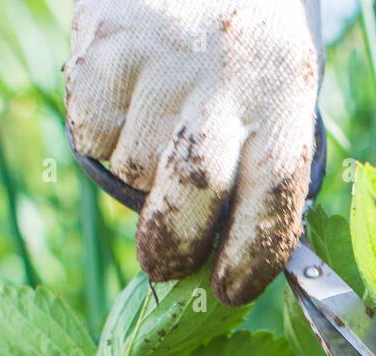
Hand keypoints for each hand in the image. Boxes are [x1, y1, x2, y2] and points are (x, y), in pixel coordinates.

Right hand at [65, 0, 321, 305]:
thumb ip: (260, 169)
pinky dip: (104, 136)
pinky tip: (131, 98)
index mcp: (284, 99)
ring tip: (161, 127)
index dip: (250, 259)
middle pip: (193, 193)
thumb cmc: (252, 48)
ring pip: (131, 170)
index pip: (272, 200)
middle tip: (166, 263)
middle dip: (173, 246)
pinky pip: (90, 134)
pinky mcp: (102, 44)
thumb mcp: (283, 94)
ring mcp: (159, 58)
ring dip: (139, 176)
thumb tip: (223, 261)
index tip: (230, 290)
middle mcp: (225, 77)